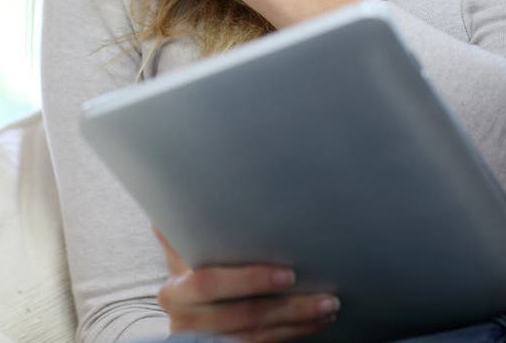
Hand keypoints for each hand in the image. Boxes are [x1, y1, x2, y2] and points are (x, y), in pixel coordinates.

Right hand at [155, 229, 339, 341]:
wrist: (188, 310)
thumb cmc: (192, 263)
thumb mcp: (181, 246)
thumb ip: (184, 222)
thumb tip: (191, 179)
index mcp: (176, 290)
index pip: (209, 284)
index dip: (249, 280)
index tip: (287, 274)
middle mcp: (187, 320)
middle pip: (242, 316)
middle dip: (287, 307)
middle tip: (323, 294)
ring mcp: (208, 341)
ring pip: (259, 336)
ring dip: (299, 321)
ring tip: (329, 305)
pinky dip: (296, 333)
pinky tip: (318, 320)